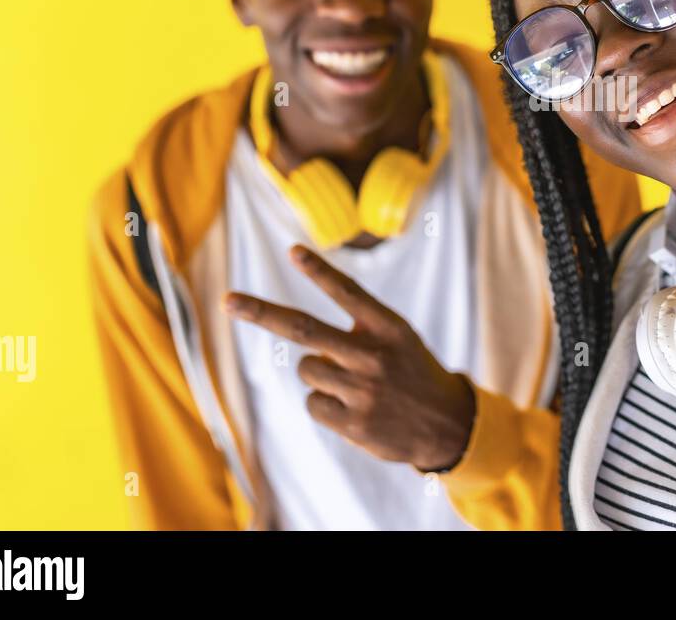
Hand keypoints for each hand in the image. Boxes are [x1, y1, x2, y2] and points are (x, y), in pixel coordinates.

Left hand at [223, 244, 475, 471]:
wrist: (447, 425)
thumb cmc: (411, 372)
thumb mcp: (398, 339)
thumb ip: (359, 331)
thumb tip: (303, 346)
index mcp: (388, 327)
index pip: (348, 293)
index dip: (319, 271)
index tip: (293, 251)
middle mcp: (373, 356)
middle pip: (304, 329)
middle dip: (260, 313)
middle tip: (228, 301)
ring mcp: (363, 390)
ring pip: (308, 370)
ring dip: (319, 374)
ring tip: (354, 384)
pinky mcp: (355, 423)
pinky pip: (313, 404)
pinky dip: (326, 405)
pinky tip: (355, 409)